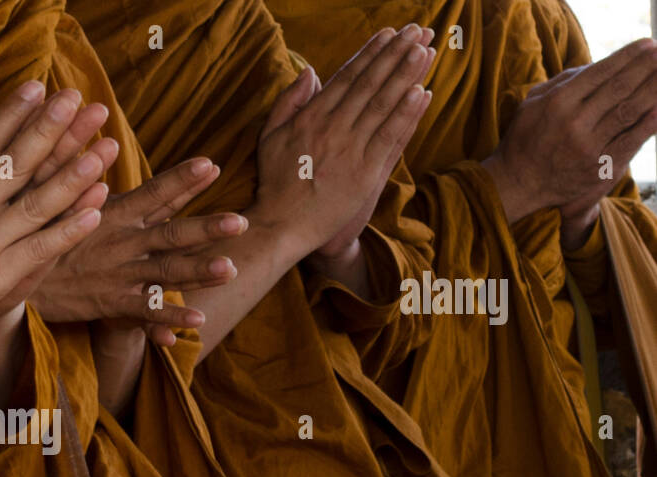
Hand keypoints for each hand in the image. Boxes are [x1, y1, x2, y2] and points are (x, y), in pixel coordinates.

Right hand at [0, 98, 117, 331]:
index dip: (15, 113)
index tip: (40, 88)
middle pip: (18, 161)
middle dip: (52, 128)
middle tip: (79, 101)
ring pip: (38, 202)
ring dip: (73, 176)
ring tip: (102, 151)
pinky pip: (40, 249)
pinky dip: (68, 232)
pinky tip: (94, 212)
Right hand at [34, 157, 246, 345]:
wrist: (15, 276)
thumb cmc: (44, 230)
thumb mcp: (64, 197)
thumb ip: (87, 170)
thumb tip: (100, 135)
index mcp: (114, 214)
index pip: (153, 193)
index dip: (182, 179)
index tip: (211, 165)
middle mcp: (122, 243)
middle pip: (170, 234)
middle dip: (205, 228)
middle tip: (239, 221)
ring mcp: (119, 275)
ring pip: (165, 272)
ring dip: (198, 271)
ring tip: (230, 269)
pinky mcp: (111, 303)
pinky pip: (146, 312)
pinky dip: (172, 317)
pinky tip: (198, 320)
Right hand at [250, 25, 432, 259]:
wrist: (282, 225)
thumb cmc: (275, 183)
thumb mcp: (269, 138)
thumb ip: (287, 102)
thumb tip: (309, 72)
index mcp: (310, 119)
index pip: (347, 78)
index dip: (371, 53)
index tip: (389, 34)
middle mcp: (332, 130)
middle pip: (369, 84)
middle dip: (394, 55)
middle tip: (417, 31)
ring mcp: (351, 151)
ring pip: (383, 105)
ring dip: (406, 75)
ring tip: (425, 50)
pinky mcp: (365, 174)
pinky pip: (390, 138)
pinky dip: (407, 114)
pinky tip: (421, 92)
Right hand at [484, 38, 656, 233]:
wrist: (516, 185)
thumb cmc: (524, 140)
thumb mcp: (531, 105)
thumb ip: (562, 83)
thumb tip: (596, 67)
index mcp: (557, 103)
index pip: (600, 73)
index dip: (627, 57)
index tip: (647, 45)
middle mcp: (574, 122)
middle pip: (619, 88)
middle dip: (645, 68)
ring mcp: (588, 146)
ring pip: (629, 111)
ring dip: (653, 90)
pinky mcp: (597, 168)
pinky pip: (630, 141)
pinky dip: (649, 124)